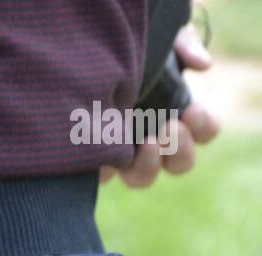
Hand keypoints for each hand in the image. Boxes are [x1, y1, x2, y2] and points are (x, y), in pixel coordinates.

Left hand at [100, 24, 221, 187]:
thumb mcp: (162, 39)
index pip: (205, 132)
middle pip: (180, 163)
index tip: (191, 111)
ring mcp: (127, 155)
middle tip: (169, 128)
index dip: (203, 126)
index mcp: (179, 116)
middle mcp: (157, 142)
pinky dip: (106, 166)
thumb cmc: (135, 48)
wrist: (88, 56)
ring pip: (143, 178)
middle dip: (179, 148)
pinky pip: (105, 175)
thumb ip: (185, 46)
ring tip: (146, 142)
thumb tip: (203, 64)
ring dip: (149, 165)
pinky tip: (104, 145)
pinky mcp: (98, 159)